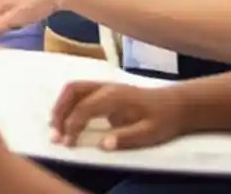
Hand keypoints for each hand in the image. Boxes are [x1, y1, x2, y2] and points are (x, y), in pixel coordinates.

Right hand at [49, 81, 187, 150]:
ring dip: (60, 106)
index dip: (72, 126)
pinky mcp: (105, 90)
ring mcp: (105, 86)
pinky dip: (68, 104)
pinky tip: (66, 120)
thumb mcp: (149, 133)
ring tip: (56, 128)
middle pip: (72, 90)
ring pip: (74, 88)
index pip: (84, 108)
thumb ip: (126, 138)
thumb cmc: (163, 119)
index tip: (67, 143)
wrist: (176, 104)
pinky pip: (80, 91)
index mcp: (115, 96)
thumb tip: (102, 145)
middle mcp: (106, 87)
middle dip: (59, 112)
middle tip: (55, 135)